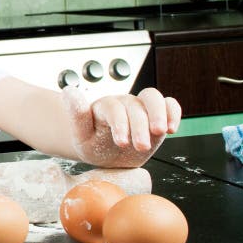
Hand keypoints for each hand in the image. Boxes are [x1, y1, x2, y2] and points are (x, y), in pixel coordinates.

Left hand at [62, 87, 181, 167]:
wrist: (105, 151)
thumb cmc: (92, 142)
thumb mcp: (81, 134)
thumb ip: (76, 114)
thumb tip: (68, 91)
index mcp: (104, 106)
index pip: (114, 108)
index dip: (120, 124)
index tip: (122, 142)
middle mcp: (123, 103)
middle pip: (135, 105)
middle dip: (140, 126)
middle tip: (141, 146)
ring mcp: (141, 107)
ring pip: (153, 98)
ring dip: (159, 114)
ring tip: (161, 132)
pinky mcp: (157, 116)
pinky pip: (169, 105)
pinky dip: (173, 113)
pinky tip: (172, 128)